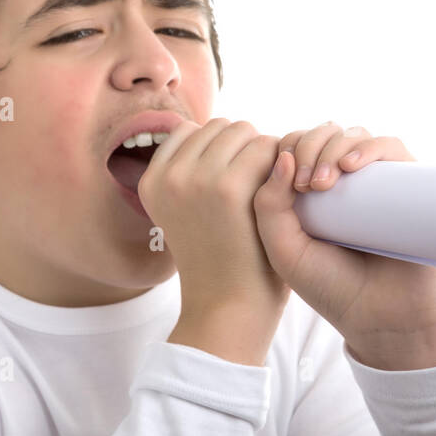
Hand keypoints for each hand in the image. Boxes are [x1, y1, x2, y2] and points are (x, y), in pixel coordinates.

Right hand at [138, 118, 290, 364]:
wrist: (229, 309)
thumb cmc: (220, 261)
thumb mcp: (186, 214)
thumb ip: (191, 173)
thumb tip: (210, 129)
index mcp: (151, 182)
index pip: (192, 130)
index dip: (221, 149)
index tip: (237, 178)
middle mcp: (168, 176)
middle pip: (221, 126)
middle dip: (244, 147)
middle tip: (260, 185)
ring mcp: (196, 179)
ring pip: (244, 132)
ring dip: (264, 153)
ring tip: (271, 189)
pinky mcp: (228, 187)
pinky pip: (266, 148)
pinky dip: (281, 164)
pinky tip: (284, 193)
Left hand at [253, 122, 435, 369]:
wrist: (380, 317)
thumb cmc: (330, 287)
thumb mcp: (283, 251)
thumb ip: (268, 207)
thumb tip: (284, 155)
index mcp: (311, 192)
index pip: (295, 146)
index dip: (287, 151)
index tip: (288, 186)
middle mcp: (345, 181)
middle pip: (322, 134)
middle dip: (309, 147)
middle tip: (307, 183)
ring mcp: (377, 181)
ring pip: (353, 135)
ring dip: (334, 146)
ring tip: (325, 181)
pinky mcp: (409, 184)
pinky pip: (391, 146)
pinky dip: (370, 146)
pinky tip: (352, 166)